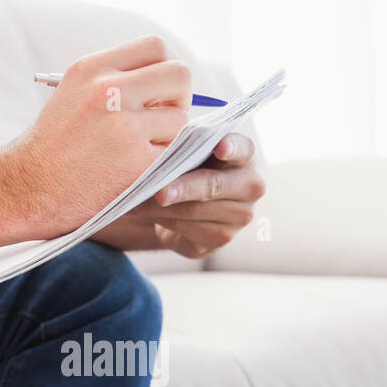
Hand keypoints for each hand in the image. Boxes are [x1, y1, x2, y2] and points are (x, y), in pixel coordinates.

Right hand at [6, 35, 190, 237]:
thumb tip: (162, 81)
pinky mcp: (135, 162)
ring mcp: (124, 126)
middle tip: (162, 120)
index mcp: (93, 68)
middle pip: (180, 75)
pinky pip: (173, 153)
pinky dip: (162, 163)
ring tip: (140, 150)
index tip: (158, 92)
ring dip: (170, 136)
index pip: (155, 47)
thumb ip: (113, 79)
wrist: (25, 189)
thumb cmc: (51, 147)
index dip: (165, 68)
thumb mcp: (73, 93)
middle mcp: (109, 90)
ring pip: (181, 118)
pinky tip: (136, 169)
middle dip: (180, 98)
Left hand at [92, 132, 264, 258]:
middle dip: (183, 188)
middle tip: (158, 192)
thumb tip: (157, 159)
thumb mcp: (191, 155)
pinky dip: (164, 222)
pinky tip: (147, 215)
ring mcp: (239, 217)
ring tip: (137, 202)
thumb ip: (185, 151)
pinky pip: (189, 232)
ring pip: (196, 211)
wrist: (193, 207)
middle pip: (213, 185)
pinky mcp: (222, 239)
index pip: (243, 149)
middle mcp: (250, 187)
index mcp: (244, 157)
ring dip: (163, 208)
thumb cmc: (191, 171)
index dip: (231, 147)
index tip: (220, 147)